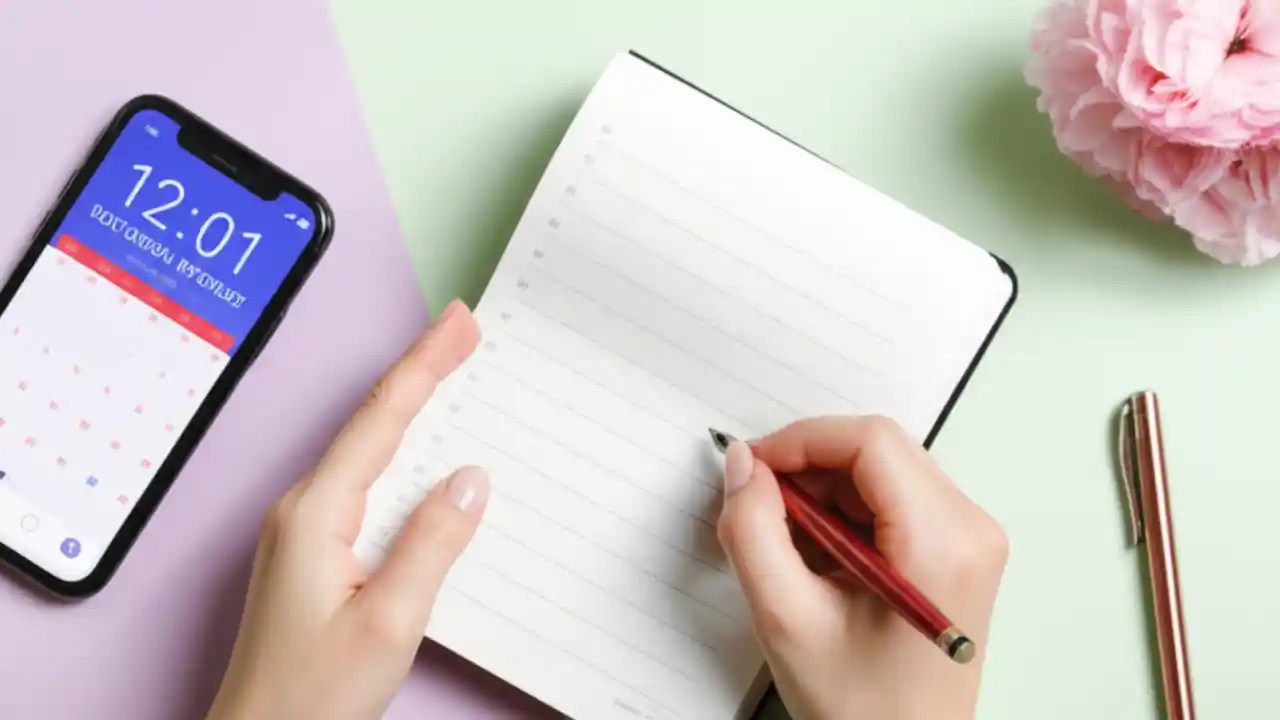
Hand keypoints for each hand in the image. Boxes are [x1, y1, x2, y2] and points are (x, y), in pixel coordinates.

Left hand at [206, 300, 487, 719]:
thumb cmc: (312, 697)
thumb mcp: (388, 621)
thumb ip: (431, 543)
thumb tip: (469, 480)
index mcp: (316, 514)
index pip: (381, 420)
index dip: (424, 364)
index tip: (458, 323)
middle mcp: (301, 511)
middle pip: (371, 424)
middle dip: (421, 373)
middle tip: (463, 332)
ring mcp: (302, 532)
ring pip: (367, 453)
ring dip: (411, 410)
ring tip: (449, 375)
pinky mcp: (312, 554)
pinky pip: (362, 486)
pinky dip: (398, 454)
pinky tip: (419, 455)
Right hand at [716, 416, 1007, 719]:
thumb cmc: (860, 709)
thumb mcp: (787, 618)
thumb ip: (753, 530)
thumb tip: (743, 465)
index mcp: (942, 542)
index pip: (870, 442)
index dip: (801, 440)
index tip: (752, 468)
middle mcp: (971, 529)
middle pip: (878, 450)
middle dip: (809, 466)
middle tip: (759, 505)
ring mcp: (970, 539)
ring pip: (883, 470)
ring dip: (825, 491)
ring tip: (788, 544)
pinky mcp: (958, 551)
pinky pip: (895, 499)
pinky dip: (846, 512)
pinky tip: (819, 556)